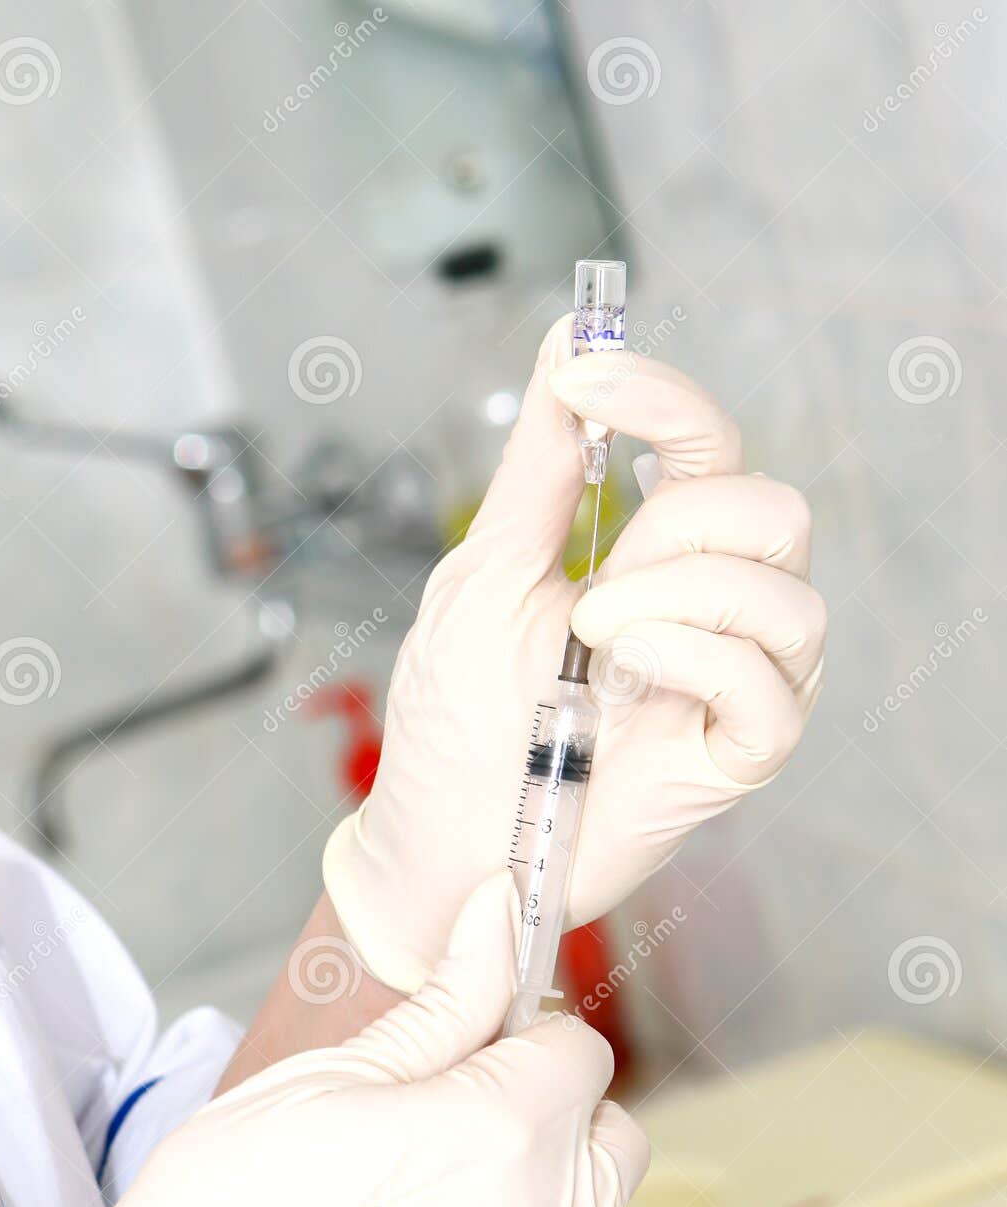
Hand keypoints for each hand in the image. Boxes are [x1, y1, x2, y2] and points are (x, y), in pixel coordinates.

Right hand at [8, 874, 648, 1206]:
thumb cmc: (240, 1202)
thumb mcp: (339, 1070)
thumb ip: (448, 996)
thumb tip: (503, 907)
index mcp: (508, 1125)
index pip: (579, 1048)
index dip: (520, 1035)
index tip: (462, 1054)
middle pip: (611, 1126)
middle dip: (553, 1106)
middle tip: (455, 1118)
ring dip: (570, 1184)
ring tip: (471, 1188)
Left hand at [324, 318, 824, 991]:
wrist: (440, 841)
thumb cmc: (457, 718)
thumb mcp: (486, 570)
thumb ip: (538, 463)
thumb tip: (568, 340)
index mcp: (655, 558)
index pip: (709, 449)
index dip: (666, 398)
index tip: (588, 380)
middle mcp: (710, 615)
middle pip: (773, 512)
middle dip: (678, 529)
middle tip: (588, 593)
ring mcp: (729, 688)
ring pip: (791, 596)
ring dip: (684, 597)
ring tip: (597, 640)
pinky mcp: (735, 760)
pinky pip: (775, 689)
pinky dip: (704, 661)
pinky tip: (635, 677)